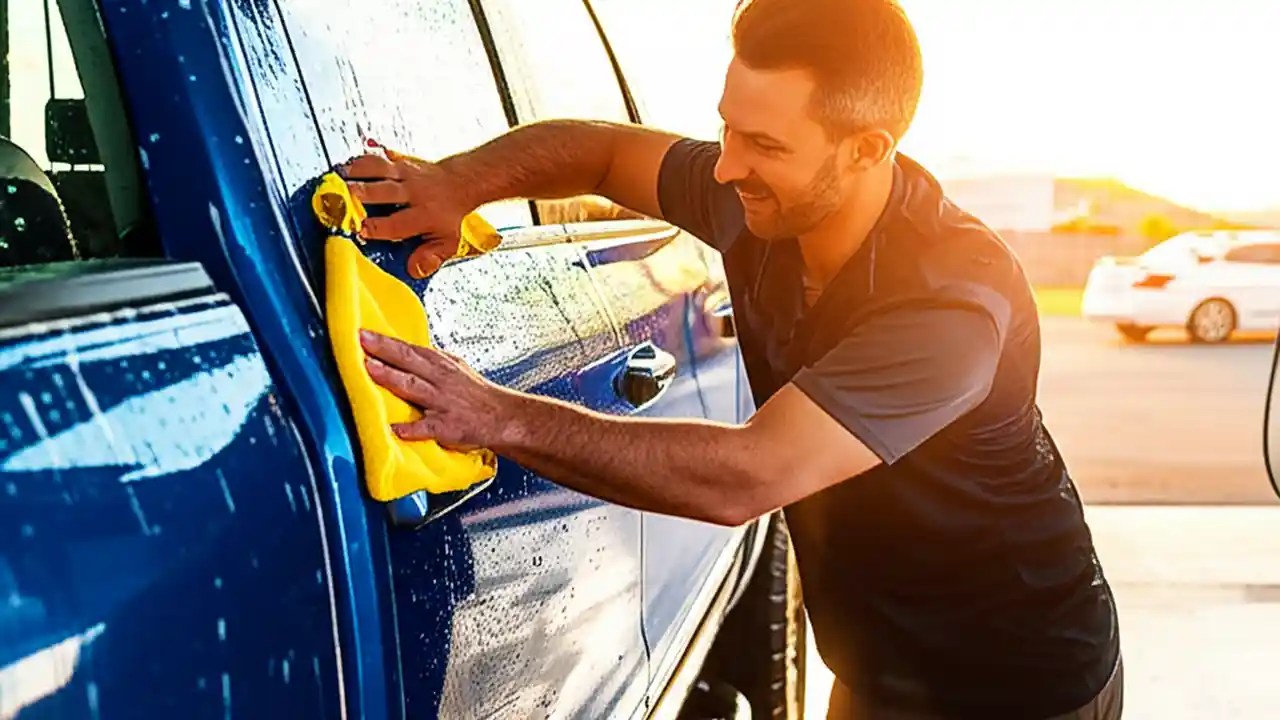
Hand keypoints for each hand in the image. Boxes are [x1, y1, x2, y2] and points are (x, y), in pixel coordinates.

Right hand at [341, 152, 473, 277]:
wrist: (459, 183)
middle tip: (339, 197)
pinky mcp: (399, 162)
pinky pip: (380, 157)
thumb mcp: (447, 242)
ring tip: (337, 176)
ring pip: (379, 169)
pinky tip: (348, 162)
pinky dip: (363, 158)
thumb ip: (430, 257)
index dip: (376, 227)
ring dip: (357, 172)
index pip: (396, 223)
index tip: (360, 230)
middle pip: (383, 191)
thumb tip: (414, 269)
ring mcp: (405, 175)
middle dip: (360, 194)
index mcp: (423, 215)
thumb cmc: (448, 215)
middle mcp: (413, 192)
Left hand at [360, 329, 517, 449]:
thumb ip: (428, 361)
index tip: (362, 332)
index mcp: (440, 365)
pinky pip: (428, 428)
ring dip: (391, 378)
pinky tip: (394, 429)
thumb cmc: (475, 394)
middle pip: (408, 361)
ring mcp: (443, 403)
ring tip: (369, 370)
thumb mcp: (454, 368)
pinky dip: (412, 429)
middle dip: (383, 349)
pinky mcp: (448, 427)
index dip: (386, 340)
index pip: (409, 349)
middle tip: (360, 340)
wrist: (503, 417)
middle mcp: (440, 380)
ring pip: (414, 387)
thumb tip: (399, 351)